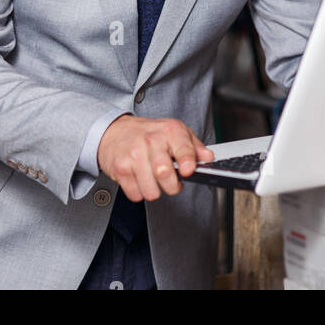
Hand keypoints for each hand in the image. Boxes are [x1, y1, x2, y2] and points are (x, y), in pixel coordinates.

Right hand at [97, 115, 214, 201]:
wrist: (115, 130)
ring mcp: (134, 155)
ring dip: (155, 190)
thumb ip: (194, 146)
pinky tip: (140, 178)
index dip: (187, 162)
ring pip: (151, 191)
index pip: (183, 148)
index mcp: (170, 131)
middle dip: (172, 186)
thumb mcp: (175, 132)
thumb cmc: (149, 134)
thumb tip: (208, 157)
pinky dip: (140, 192)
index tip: (188, 170)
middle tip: (171, 181)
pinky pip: (136, 195)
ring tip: (153, 178)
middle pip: (165, 174)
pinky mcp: (120, 168)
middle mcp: (151, 141)